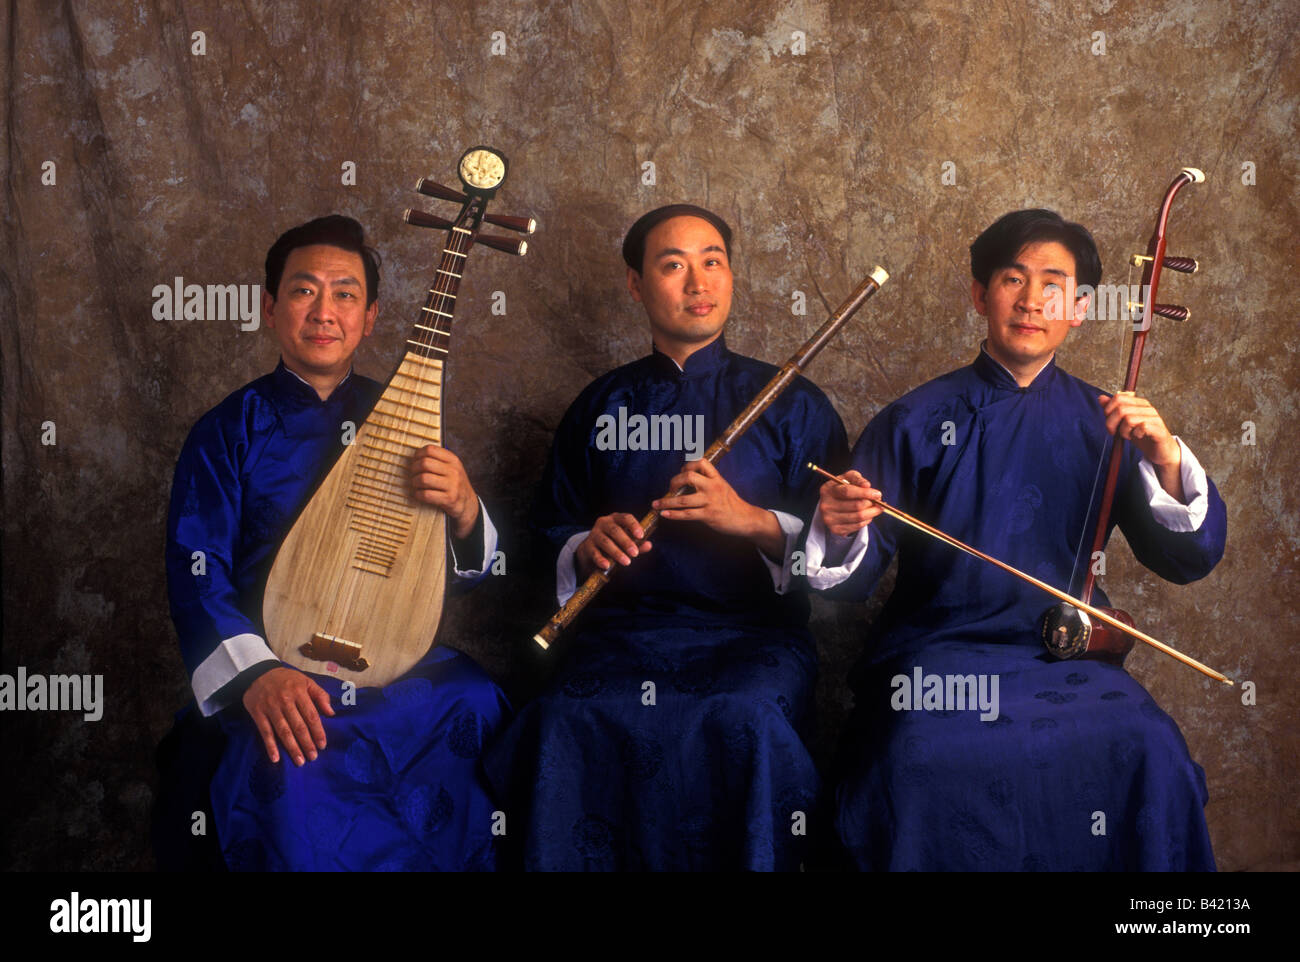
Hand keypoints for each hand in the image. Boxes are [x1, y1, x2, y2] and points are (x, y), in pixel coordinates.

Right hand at [242, 667, 334, 765]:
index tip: (322, 745)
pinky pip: (265, 732)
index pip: (311, 716)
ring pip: (283, 731)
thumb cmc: (286, 679)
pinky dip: (270, 746)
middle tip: (313, 757)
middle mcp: (285, 701)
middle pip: (298, 726)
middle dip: (306, 743)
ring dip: (292, 748)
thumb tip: (331, 713)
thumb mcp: (306, 681)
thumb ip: (321, 695)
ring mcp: (271, 708)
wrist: (257, 673)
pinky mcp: (258, 714)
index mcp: (299, 693)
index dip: (318, 732)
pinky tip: (275, 758)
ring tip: (300, 761)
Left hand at [410, 445, 479, 538]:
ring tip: (416, 484)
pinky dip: (418, 494)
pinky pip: (426, 494)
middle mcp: (454, 471)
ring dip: (415, 482)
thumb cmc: (454, 483)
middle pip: (424, 463)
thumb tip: (414, 456)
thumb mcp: (452, 468)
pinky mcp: (449, 499)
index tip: (415, 461)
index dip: (418, 454)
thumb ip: (437, 460)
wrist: (468, 503)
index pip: (430, 450)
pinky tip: (419, 494)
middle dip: (414, 469)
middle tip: (414, 474)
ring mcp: (452, 485)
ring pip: (423, 478)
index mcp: (453, 460)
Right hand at [577, 513, 651, 576]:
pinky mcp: (587, 546)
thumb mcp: (626, 542)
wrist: (591, 551)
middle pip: (615, 530)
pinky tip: (607, 565)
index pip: (625, 518)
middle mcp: (604, 523)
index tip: (641, 536)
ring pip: (605, 542)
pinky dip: (600, 559)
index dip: (633, 526)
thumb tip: (648, 545)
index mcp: (616, 519)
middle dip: (626, 542)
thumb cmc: (613, 543)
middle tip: (635, 554)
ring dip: (616, 552)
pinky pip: (594, 552)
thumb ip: (637, 543)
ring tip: (627, 562)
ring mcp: (594, 534)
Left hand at [653, 459, 783, 557]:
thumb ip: (707, 480)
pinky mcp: (708, 516)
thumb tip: (687, 477)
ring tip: (656, 504)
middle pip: (689, 477)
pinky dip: (673, 515)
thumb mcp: (722, 485)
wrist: (746, 519)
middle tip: (670, 489)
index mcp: (716, 477)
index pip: (700, 462)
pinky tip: (664, 514)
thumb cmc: (731, 503)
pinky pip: (687, 514)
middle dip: (674, 482)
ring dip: (666, 502)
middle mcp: (712, 487)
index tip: (681, 472)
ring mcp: (710, 501)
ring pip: (683, 499)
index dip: (687, 465)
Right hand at [817, 469, 884, 536]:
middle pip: (856, 506)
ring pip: (859, 517)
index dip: (864, 493)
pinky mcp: (835, 529)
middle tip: (879, 501)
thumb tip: (867, 485)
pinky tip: (868, 515)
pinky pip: (857, 526)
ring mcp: (829, 519)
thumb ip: (857, 479)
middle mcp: (825, 505)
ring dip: (872, 512)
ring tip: (877, 508)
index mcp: (827, 490)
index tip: (877, 494)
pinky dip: (867, 520)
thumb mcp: (847, 479)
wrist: (831, 505)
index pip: (847, 492)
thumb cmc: (842, 488)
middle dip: (871, 503)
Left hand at [1098, 393, 1183, 500]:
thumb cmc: (1141, 436)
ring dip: (1123, 431)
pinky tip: (1138, 437)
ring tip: (1128, 436)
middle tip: (1115, 433)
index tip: (1110, 424)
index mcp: (1138, 403)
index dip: (1108, 411)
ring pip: (1129, 419)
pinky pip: (1141, 427)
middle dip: (1111, 423)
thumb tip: (1101, 398)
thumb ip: (1112, 411)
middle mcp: (1147, 407)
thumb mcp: (1122, 423)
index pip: (1118, 398)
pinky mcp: (1158, 429)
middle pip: (1120, 409)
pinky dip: (1135, 434)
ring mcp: (1154, 417)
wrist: (1159, 451)